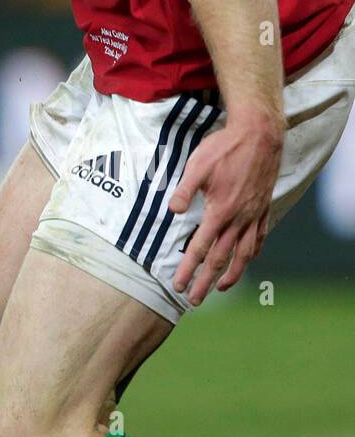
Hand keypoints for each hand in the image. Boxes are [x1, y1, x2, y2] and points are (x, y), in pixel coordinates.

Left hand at [169, 113, 283, 306]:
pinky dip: (250, 254)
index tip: (179, 285)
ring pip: (243, 254)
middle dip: (205, 281)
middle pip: (220, 259)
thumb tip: (173, 211)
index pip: (200, 248)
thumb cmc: (224, 148)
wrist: (259, 136)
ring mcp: (253, 216)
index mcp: (220, 212)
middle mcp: (238, 219)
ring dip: (230, 274)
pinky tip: (245, 260)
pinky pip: (258, 239)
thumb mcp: (197, 165)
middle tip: (194, 300)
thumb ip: (184, 190)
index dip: (188, 269)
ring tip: (219, 288)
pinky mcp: (263, 209)